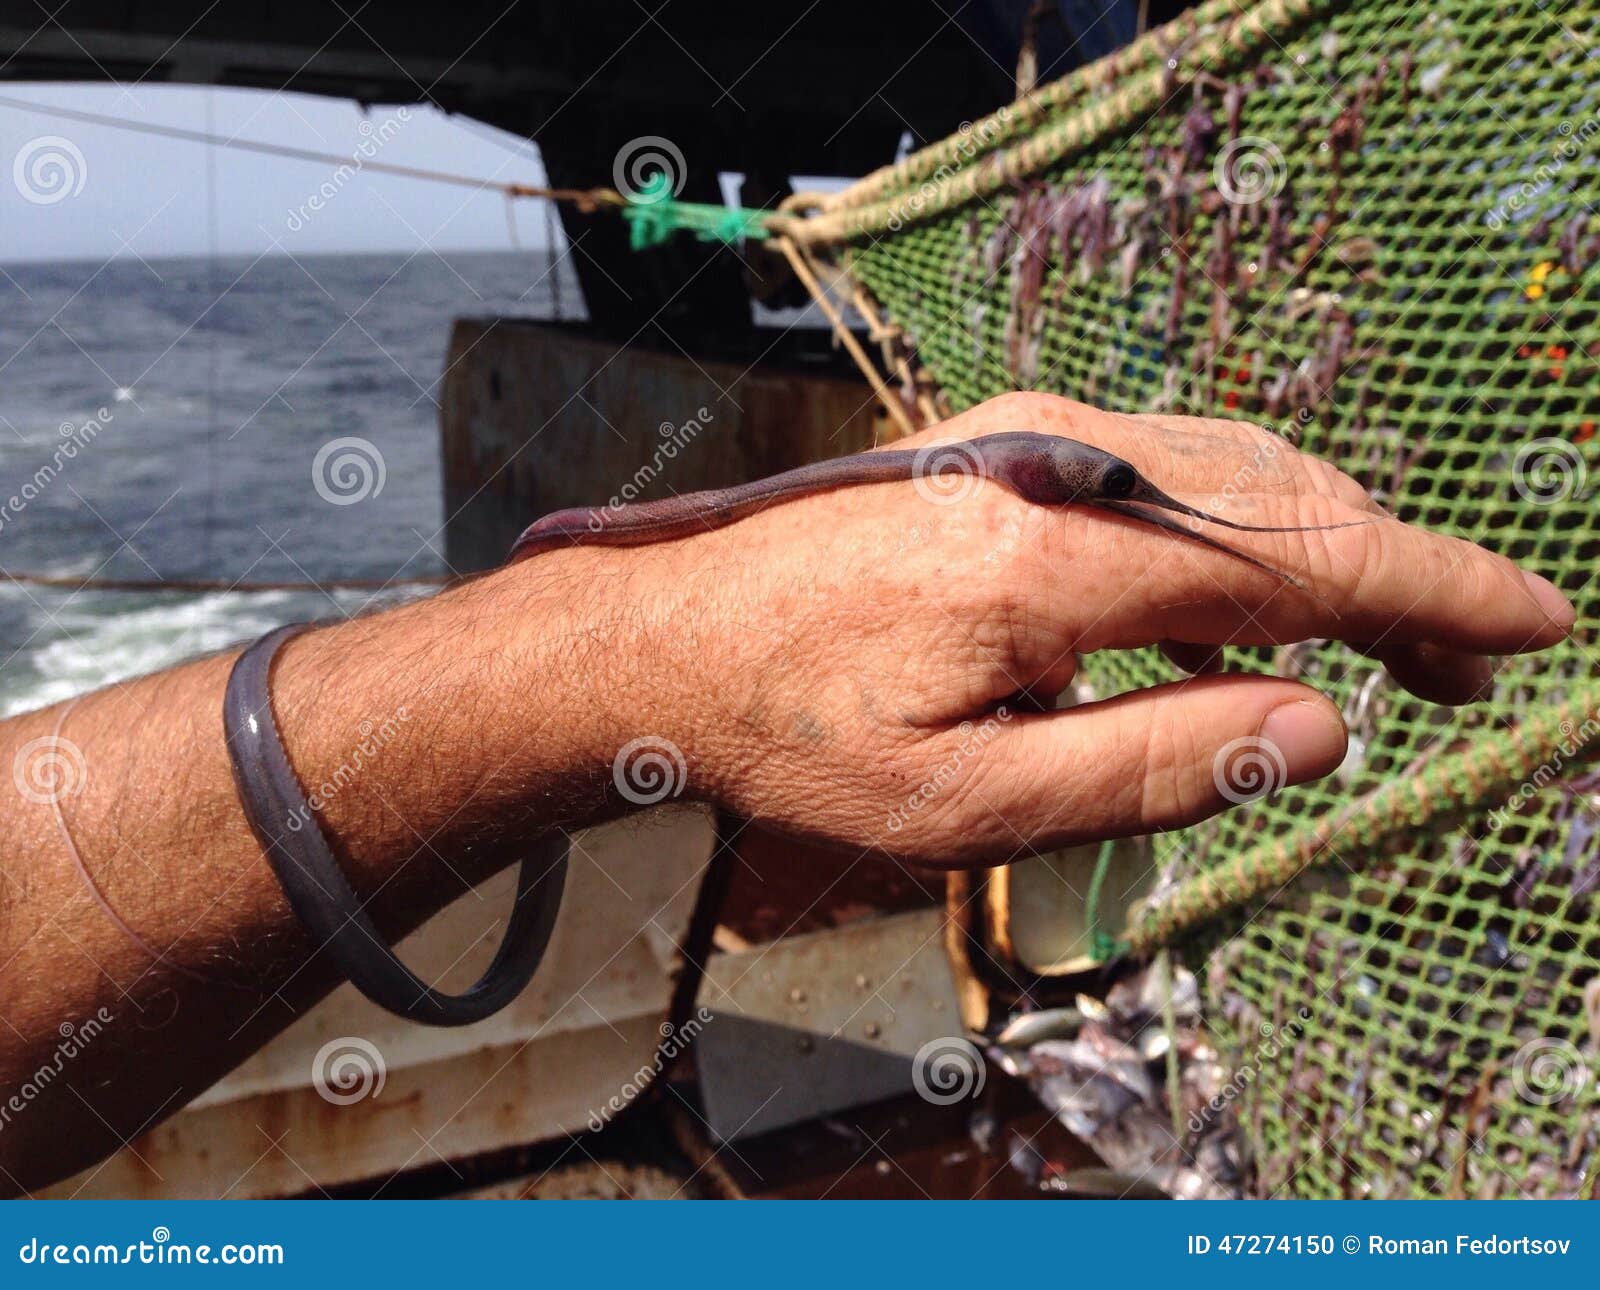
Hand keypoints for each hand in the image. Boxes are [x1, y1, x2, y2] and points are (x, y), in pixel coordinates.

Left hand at [557, 392, 1573, 865]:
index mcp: (1054, 558)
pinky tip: (1244, 609)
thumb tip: (1320, 725)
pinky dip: (1238, 530)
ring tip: (1378, 646)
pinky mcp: (1006, 444)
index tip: (1534, 623)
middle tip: (1461, 672)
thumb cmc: (793, 735)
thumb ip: (1157, 763)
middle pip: (1286, 501)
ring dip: (1322, 550)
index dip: (1435, 595)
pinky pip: (1168, 469)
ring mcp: (1028, 438)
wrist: (660, 640)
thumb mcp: (973, 804)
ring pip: (1235, 472)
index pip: (1301, 562)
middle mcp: (1055, 465)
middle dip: (1394, 580)